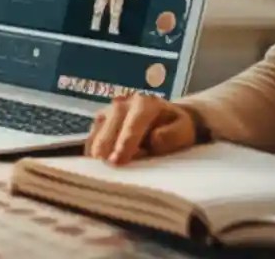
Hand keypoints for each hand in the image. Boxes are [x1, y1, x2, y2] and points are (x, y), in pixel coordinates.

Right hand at [84, 94, 199, 164]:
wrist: (165, 116)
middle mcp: (121, 103)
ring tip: (110, 168)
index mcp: (144, 103)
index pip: (132, 125)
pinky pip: (90, 141)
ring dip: (101, 154)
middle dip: (108, 151)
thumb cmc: (175, 127)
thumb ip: (173, 135)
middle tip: (113, 171)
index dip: (125, 144)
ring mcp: (106, 111)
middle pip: (109, 131)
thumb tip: (153, 140)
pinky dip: (94, 154)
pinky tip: (102, 166)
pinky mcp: (98, 121)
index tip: (118, 161)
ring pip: (96, 137)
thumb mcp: (184, 130)